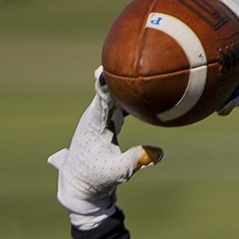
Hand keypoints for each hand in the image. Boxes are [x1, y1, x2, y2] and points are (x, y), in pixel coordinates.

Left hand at [47, 69, 160, 216]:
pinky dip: (131, 94)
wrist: (80, 185)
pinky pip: (121, 101)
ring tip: (144, 62)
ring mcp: (101, 116)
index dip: (106, 80)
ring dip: (127, 80)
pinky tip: (147, 86)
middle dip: (120, 71)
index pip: (102, 96)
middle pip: (109, 87)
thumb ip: (136, 162)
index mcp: (94, 123)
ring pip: (115, 92)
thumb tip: (158, 153)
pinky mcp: (108, 120)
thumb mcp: (116, 173)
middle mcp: (96, 115)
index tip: (111, 65)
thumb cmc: (95, 179)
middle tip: (136, 53)